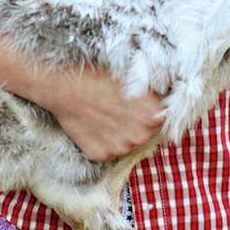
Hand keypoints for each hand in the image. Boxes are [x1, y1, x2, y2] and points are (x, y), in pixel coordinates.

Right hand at [43, 64, 166, 161]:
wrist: (65, 85)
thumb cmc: (99, 74)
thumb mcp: (132, 77)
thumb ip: (150, 95)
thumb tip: (161, 98)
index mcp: (152, 115)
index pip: (164, 119)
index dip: (154, 110)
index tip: (145, 104)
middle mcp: (139, 136)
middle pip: (148, 133)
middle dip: (139, 122)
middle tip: (122, 107)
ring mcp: (119, 148)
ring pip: (128, 142)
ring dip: (122, 133)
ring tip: (106, 113)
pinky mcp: (100, 155)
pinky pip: (108, 149)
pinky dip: (104, 140)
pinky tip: (95, 123)